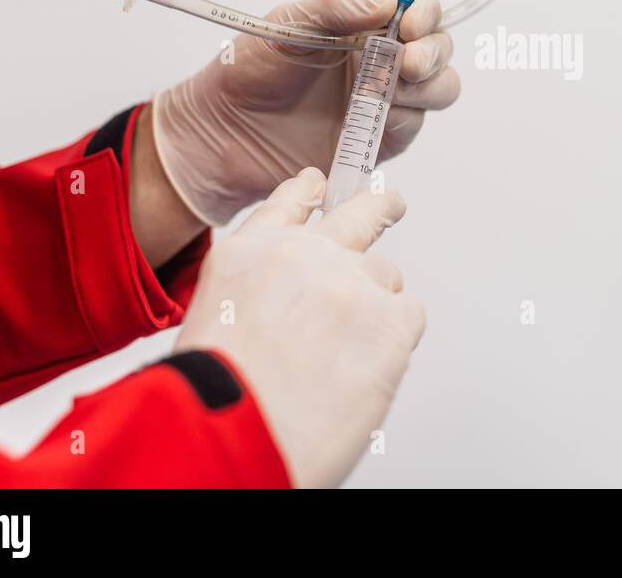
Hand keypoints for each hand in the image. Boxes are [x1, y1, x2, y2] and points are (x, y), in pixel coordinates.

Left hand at [152, 0, 459, 225]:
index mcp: (361, 19)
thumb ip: (336, 7)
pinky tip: (382, 115)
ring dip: (430, 83)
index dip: (423, 9)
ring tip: (397, 86)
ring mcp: (384, 96)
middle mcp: (381, 55)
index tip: (410, 21)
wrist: (223, 133)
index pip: (414, 2)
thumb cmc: (247, 71)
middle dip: (433, 50)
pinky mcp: (381, 136)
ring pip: (440, 84)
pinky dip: (408, 116)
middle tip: (409, 61)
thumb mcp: (285, 25)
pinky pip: (415, 123)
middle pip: (437, 44)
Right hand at [174, 168, 424, 488]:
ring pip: (385, 277)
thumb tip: (289, 310)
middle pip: (358, 212)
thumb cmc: (213, 397)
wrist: (231, 436)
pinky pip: (409, 315)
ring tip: (356, 349)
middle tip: (390, 205)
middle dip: (378, 207)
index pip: (288, 204)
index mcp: (248, 255)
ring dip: (376, 306)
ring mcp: (351, 283)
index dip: (308, 193)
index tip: (319, 186)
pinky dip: (395, 341)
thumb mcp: (212, 321)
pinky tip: (366, 369)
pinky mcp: (389, 320)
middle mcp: (304, 256)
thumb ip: (259, 297)